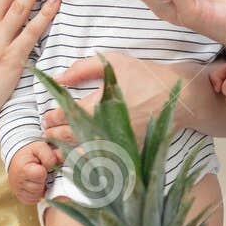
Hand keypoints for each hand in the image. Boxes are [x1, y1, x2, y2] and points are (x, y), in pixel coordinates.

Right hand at [7, 141, 60, 204]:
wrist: (17, 159)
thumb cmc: (30, 153)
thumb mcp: (40, 147)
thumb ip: (50, 154)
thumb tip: (61, 161)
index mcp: (22, 169)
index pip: (39, 175)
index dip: (44, 170)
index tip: (41, 166)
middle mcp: (17, 182)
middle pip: (38, 188)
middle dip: (43, 180)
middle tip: (40, 172)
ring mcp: (18, 191)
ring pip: (36, 197)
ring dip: (41, 188)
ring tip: (38, 178)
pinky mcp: (20, 197)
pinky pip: (33, 200)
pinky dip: (37, 194)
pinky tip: (36, 185)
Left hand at [41, 53, 202, 147]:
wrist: (177, 97)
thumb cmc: (145, 76)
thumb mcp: (114, 62)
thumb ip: (82, 69)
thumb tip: (58, 79)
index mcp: (98, 106)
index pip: (65, 116)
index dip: (52, 117)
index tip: (48, 116)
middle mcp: (103, 129)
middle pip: (69, 138)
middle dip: (54, 135)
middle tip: (47, 132)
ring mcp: (115, 144)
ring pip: (82, 153)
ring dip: (66, 151)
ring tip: (58, 147)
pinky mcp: (126, 153)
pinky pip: (101, 162)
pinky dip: (88, 162)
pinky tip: (80, 158)